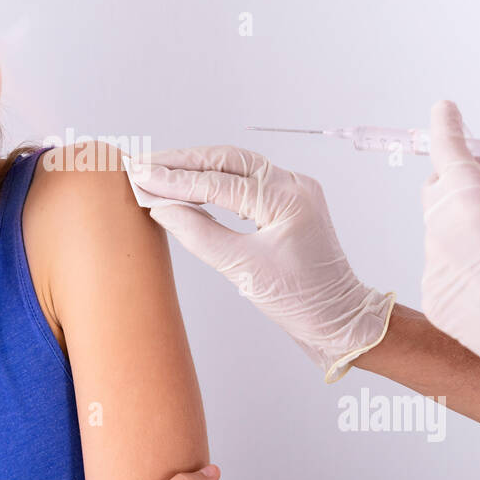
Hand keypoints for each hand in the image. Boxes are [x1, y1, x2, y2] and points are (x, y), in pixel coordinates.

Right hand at [125, 145, 395, 381]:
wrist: (339, 319)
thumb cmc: (300, 301)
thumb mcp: (242, 270)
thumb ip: (198, 234)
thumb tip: (162, 209)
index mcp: (287, 199)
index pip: (218, 182)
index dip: (174, 180)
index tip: (140, 177)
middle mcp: (293, 185)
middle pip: (227, 160)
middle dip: (181, 162)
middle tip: (141, 165)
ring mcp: (293, 190)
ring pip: (235, 166)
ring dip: (195, 168)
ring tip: (156, 170)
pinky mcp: (287, 201)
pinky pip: (245, 181)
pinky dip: (213, 181)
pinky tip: (189, 186)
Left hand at [419, 99, 479, 437]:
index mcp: (469, 201)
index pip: (449, 148)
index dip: (447, 125)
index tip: (444, 111)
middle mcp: (441, 230)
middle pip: (440, 188)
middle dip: (462, 181)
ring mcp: (432, 265)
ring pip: (440, 229)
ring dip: (465, 223)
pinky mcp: (434, 296)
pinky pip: (441, 266)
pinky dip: (462, 261)